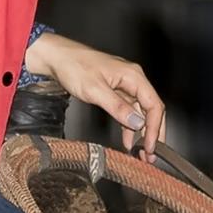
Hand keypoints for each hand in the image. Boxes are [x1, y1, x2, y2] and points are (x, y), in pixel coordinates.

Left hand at [22, 31, 165, 161]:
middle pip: (151, 110)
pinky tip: (129, 140)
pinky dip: (129, 126)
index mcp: (133, 76)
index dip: (155, 128)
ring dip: (142, 133)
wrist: (57, 57)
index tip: (151, 146)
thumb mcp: (95, 90)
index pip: (154, 105)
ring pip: (140, 112)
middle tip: (151, 154)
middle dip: (153, 133)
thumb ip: (117, 107)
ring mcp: (124, 86)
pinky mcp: (115, 91)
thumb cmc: (74, 66)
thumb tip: (137, 122)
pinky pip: (128, 111)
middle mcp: (132, 80)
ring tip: (141, 153)